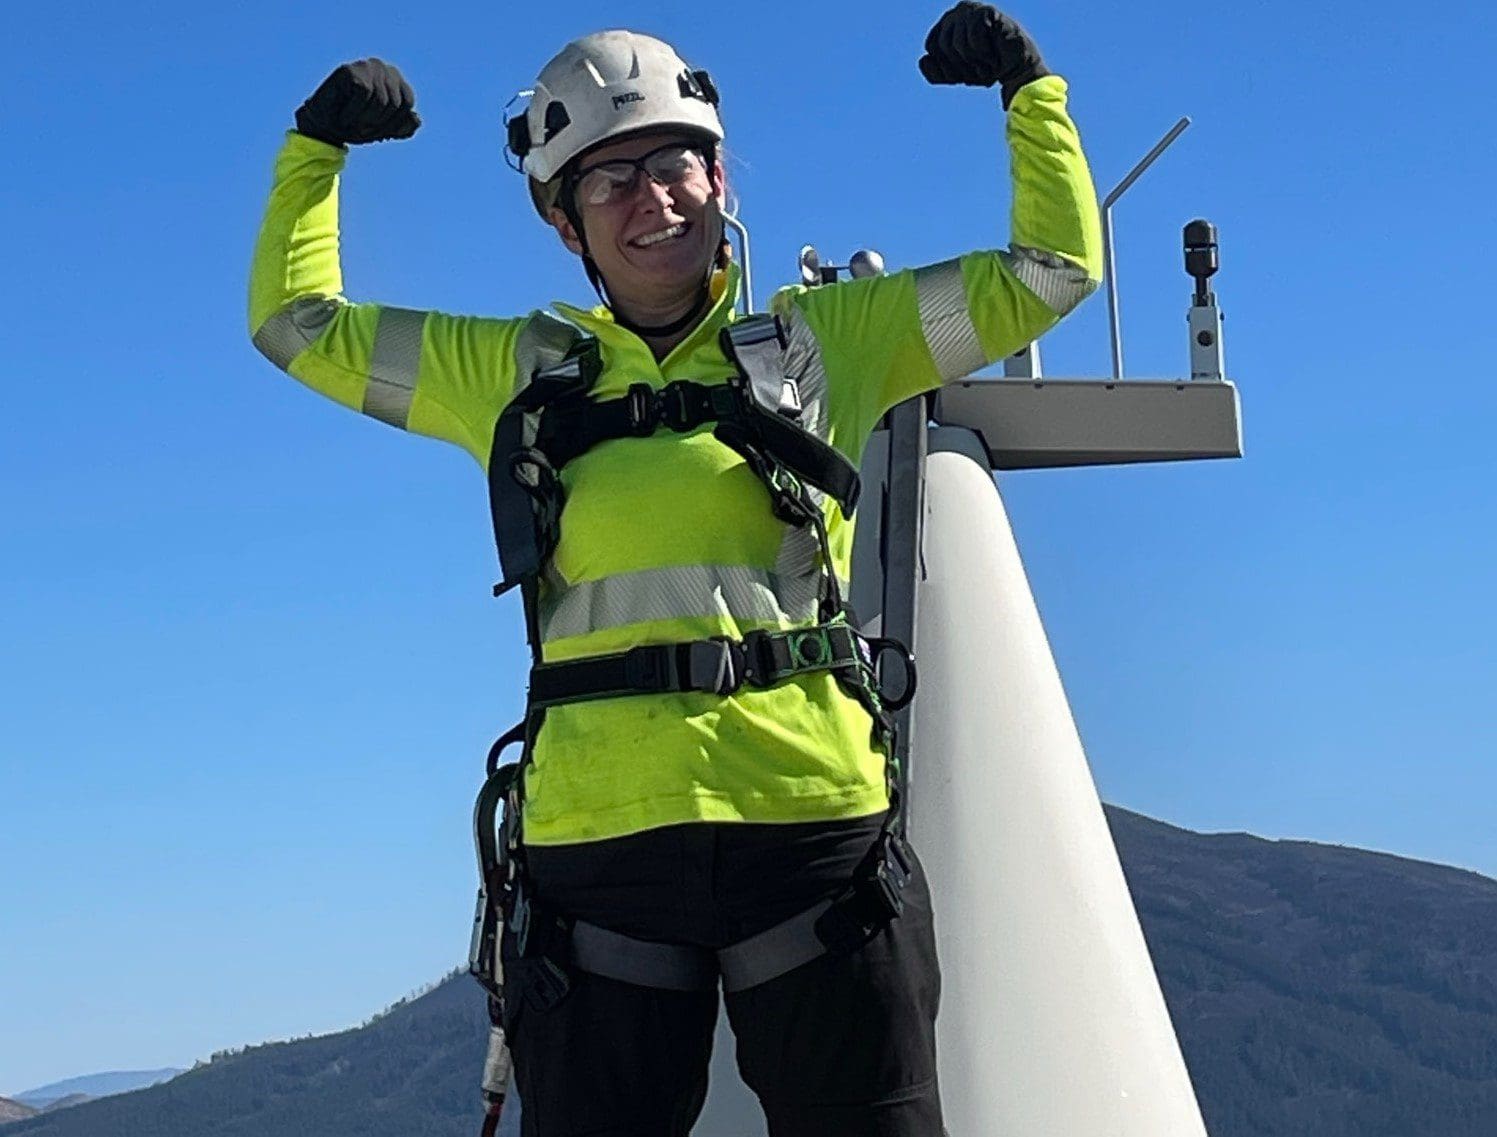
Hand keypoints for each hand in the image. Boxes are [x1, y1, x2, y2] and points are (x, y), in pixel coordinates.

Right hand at [294, 59, 420, 147]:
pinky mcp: (350, 69)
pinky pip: (363, 93)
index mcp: (396, 81)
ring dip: (365, 119)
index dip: (393, 123)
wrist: (323, 129)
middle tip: (361, 127)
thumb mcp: (384, 129)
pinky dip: (353, 111)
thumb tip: (416, 119)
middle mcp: (384, 69)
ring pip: (380, 100)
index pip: (407, 104)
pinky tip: (343, 115)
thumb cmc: (354, 126)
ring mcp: (367, 66)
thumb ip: (403, 126)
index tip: (376, 130)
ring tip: (352, 121)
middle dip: (378, 123)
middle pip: (395, 103)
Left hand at [918, 2, 1049, 107]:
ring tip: (987, 61)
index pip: (931, 47)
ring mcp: (970, 9)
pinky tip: (993, 53)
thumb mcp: (955, 76)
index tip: (962, 73)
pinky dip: (982, 52)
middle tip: (978, 68)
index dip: (946, 65)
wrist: (1015, 71)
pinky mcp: (986, 11)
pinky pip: (972, 36)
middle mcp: (956, 13)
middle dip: (960, 64)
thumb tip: (923, 59)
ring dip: (973, 60)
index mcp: (945, 25)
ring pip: (956, 42)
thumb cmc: (985, 69)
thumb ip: (934, 73)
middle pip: (942, 45)